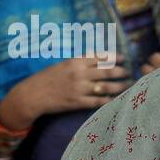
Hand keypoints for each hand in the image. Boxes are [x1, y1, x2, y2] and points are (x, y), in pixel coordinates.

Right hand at [7, 54, 131, 123]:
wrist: (31, 95)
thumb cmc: (44, 79)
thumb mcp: (61, 65)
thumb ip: (78, 63)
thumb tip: (95, 61)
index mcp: (75, 62)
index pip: (100, 56)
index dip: (114, 57)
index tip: (123, 58)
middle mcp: (79, 73)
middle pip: (108, 71)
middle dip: (121, 71)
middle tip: (128, 72)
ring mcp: (78, 88)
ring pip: (106, 87)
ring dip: (119, 86)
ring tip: (126, 86)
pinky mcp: (76, 102)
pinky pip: (97, 101)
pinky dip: (108, 100)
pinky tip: (114, 99)